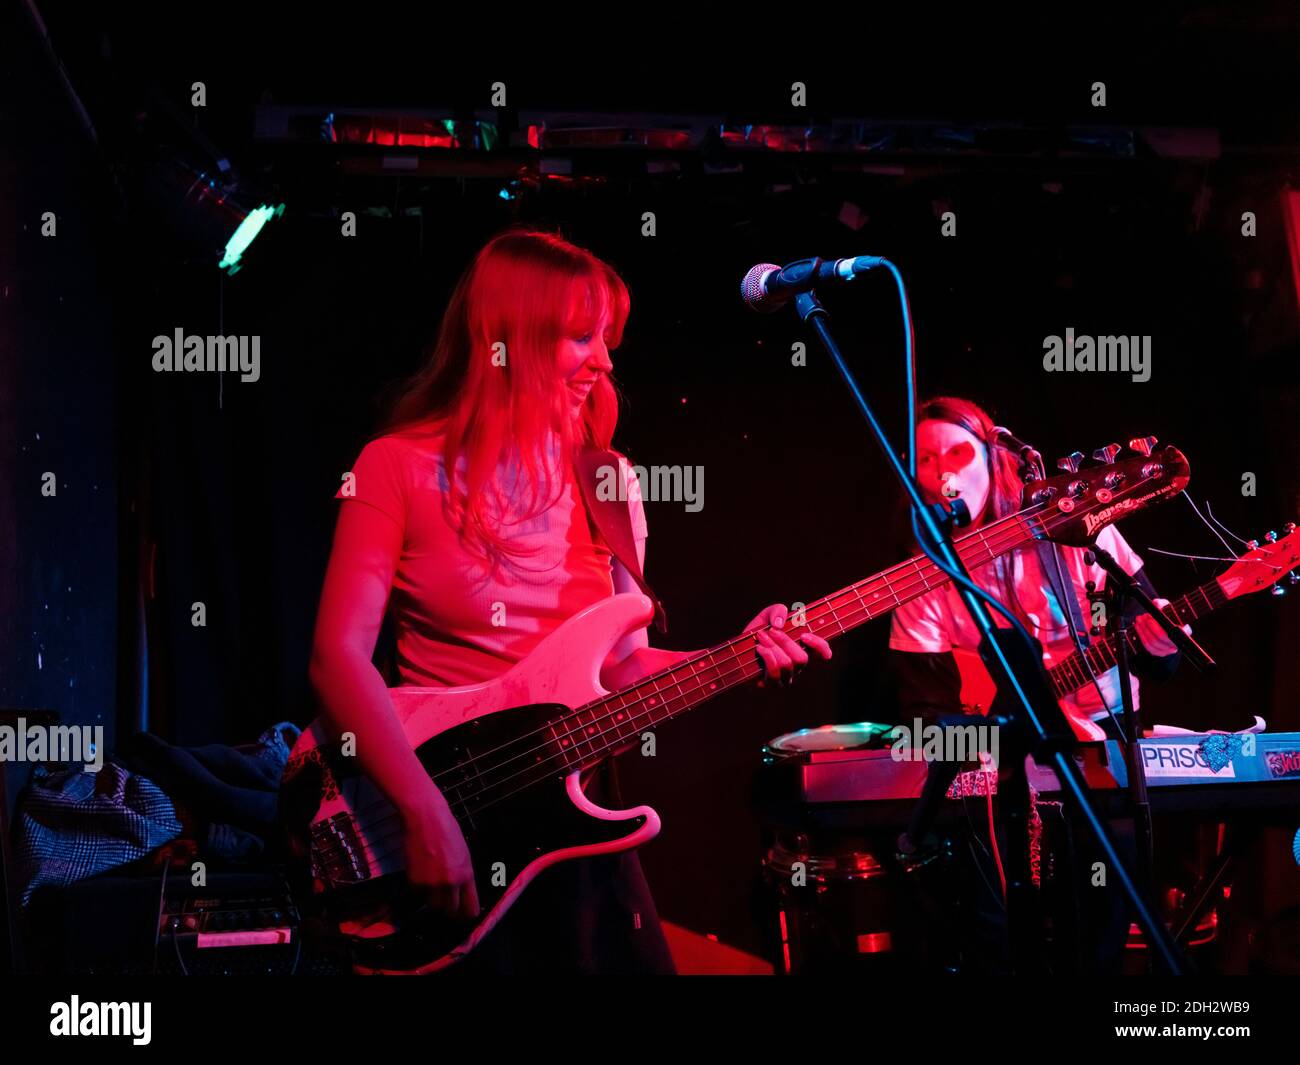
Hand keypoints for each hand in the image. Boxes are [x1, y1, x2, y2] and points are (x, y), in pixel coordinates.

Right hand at [400, 793, 479, 919]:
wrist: (426, 819)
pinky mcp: (415, 881)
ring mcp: (432, 883)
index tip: (464, 915)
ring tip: (433, 884)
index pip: (470, 908)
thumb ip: (463, 874)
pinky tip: (422, 874)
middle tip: (446, 904)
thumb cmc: (448, 830)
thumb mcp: (464, 853)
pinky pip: (418, 894)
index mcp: (467, 875)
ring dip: (433, 899)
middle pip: (450, 911)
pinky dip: (419, 888)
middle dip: (449, 909)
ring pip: (432, 905)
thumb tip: (462, 892)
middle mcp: (451, 883)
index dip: (467, 914)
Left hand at [743, 603, 831, 685]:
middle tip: (772, 631)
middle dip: (786, 641)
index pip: (822, 653)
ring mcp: (784, 679)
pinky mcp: (770, 685)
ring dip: (773, 647)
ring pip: (787, 664)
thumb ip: (777, 611)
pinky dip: (767, 656)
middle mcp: (796, 668)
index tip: (805, 636)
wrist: (735, 651)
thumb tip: (780, 624)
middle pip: (802, 659)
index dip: (820, 647)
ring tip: (760, 637)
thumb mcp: (766, 616)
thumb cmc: (755, 634)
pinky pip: (775, 672)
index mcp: (801, 650)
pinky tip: (759, 648)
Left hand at [1134, 597, 1190, 657]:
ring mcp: (1170, 649)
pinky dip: (1142, 637)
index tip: (1149, 616)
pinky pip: (1150, 648)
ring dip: (1143, 631)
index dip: (1156, 625)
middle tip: (1142, 617)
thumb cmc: (1168, 614)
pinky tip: (1139, 628)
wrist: (1166, 622)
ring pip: (1153, 644)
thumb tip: (1156, 604)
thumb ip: (1162, 604)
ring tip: (1139, 620)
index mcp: (1184, 631)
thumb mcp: (1166, 606)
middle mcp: (1178, 642)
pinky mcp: (1162, 652)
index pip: (1170, 632)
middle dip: (1148, 627)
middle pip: (1160, 638)